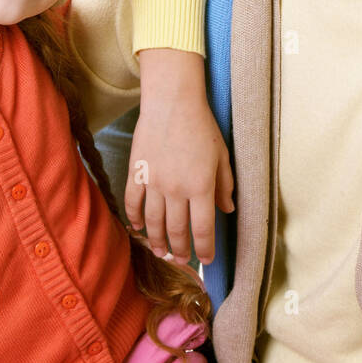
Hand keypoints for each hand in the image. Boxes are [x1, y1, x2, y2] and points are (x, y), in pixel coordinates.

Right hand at [125, 49, 233, 265]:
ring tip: (161, 251)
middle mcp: (177, 190)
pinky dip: (135, 218)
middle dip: (181, 249)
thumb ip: (225, 184)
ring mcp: (154, 183)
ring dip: (157, 241)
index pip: (204, 229)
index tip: (206, 260)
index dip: (205, 250)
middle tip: (182, 259)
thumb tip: (228, 209)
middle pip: (177, 231)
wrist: (172, 101)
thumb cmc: (201, 125)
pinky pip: (133, 203)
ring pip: (154, 223)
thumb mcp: (222, 155)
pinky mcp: (137, 173)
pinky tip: (138, 228)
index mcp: (201, 186)